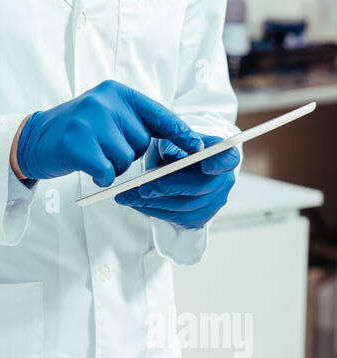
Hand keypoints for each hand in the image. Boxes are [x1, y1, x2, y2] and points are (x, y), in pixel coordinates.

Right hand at [13, 80, 202, 185]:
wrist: (32, 140)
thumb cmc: (77, 132)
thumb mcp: (105, 114)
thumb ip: (136, 121)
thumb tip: (182, 140)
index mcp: (116, 91)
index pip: (157, 113)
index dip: (179, 132)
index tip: (197, 147)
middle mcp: (103, 101)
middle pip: (141, 142)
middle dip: (129, 153)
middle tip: (103, 148)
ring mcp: (88, 121)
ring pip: (125, 159)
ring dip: (113, 166)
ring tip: (92, 155)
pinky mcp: (76, 144)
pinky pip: (107, 171)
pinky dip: (101, 177)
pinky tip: (87, 168)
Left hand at [114, 133, 239, 228]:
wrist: (176, 169)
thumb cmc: (175, 149)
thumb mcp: (171, 139)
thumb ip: (172, 144)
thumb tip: (172, 155)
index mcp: (222, 155)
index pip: (229, 159)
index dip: (220, 164)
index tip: (206, 165)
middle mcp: (224, 180)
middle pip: (199, 187)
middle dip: (167, 187)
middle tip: (141, 187)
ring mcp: (214, 202)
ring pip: (184, 206)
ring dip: (153, 202)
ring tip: (128, 196)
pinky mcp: (200, 218)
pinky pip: (176, 217)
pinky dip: (153, 211)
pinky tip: (135, 204)